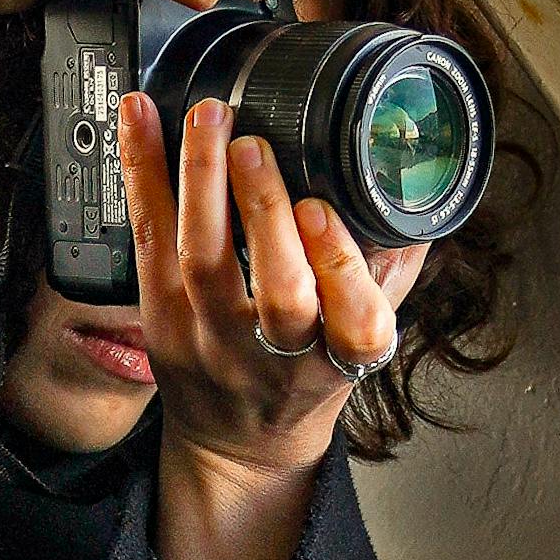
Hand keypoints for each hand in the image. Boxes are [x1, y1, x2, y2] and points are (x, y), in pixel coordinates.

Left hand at [123, 86, 428, 559]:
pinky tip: (140, 118)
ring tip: (207, 118)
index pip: (355, 325)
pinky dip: (144, 174)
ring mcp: (212, 339)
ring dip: (201, 182)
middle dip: (264, 213)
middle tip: (254, 146)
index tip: (324, 212)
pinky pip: (149, 241)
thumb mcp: (359, 341)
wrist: (235, 441)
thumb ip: (388, 273)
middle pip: (275, 294)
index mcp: (338, 359)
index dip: (342, 268)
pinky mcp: (161, 320)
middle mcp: (275, 356)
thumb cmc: (303, 378)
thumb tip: (418, 197)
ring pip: (203, 263)